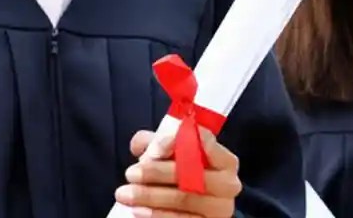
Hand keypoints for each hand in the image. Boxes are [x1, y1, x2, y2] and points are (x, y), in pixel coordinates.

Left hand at [113, 128, 240, 217]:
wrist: (196, 206)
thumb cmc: (183, 173)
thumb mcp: (172, 154)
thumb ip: (155, 143)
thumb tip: (141, 146)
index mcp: (225, 160)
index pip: (205, 142)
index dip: (178, 141)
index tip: (153, 148)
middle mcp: (228, 184)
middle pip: (192, 174)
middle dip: (157, 172)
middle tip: (130, 173)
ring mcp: (220, 209)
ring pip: (184, 199)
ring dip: (150, 196)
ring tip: (125, 194)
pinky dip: (157, 215)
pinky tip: (137, 211)